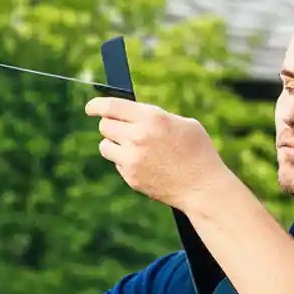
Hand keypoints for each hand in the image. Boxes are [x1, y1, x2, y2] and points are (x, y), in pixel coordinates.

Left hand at [85, 96, 231, 210]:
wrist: (203, 187)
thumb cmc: (198, 152)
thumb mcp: (184, 123)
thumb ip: (156, 116)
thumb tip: (133, 113)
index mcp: (152, 118)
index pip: (111, 106)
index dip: (96, 105)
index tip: (90, 108)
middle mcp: (138, 137)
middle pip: (104, 126)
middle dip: (110, 124)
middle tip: (120, 128)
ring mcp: (132, 159)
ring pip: (105, 146)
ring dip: (114, 144)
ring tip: (132, 147)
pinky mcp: (130, 177)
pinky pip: (117, 164)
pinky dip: (125, 161)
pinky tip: (145, 164)